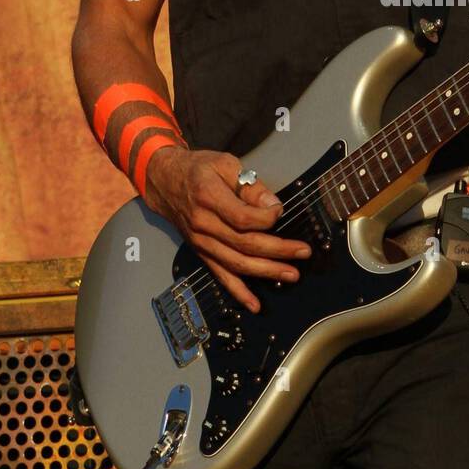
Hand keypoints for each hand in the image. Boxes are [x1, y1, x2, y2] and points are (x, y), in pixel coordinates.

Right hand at [143, 146, 311, 313]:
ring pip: (237, 263)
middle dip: (278, 250)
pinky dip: (239, 292)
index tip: (281, 211)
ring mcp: (202, 242)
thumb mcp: (225, 163)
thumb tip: (273, 206)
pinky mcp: (202, 252)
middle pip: (245, 244)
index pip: (243, 218)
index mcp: (209, 197)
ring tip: (291, 274)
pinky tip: (255, 304)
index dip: (267, 218)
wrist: (165, 180)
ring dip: (266, 271)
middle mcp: (203, 224)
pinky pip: (221, 275)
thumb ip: (250, 186)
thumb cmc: (197, 169)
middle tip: (303, 252)